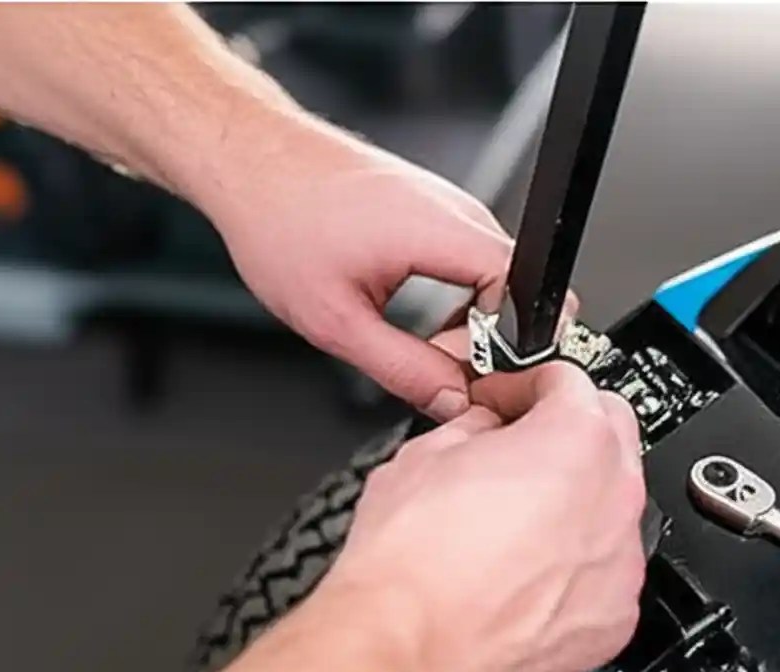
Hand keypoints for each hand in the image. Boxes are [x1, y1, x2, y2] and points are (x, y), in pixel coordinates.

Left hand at [194, 112, 512, 420]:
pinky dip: (453, 296)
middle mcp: (456, 209)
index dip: (512, 341)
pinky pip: (469, 261)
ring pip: (491, 277)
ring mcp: (449, 204)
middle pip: (512, 288)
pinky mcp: (436, 209)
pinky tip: (410, 311)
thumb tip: (452, 400)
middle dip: (485, 339)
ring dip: (466, 319)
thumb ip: (404, 369)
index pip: (525, 288)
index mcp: (440, 230)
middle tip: (436, 368)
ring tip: (416, 340)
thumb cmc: (280, 222)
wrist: (253, 163)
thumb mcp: (335, 320)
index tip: (477, 373)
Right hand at [320, 361, 646, 671]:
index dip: (525, 385)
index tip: (506, 400)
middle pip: (609, 434)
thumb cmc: (413, 561)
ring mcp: (621, 560)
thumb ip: (473, 427)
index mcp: (575, 438)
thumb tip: (482, 430)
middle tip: (519, 444)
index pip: (568, 381)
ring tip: (516, 519)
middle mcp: (614, 494)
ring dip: (575, 500)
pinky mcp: (616, 614)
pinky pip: (605, 570)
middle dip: (567, 430)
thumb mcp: (424, 454)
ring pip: (612, 506)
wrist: (408, 648)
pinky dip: (575, 565)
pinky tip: (525, 573)